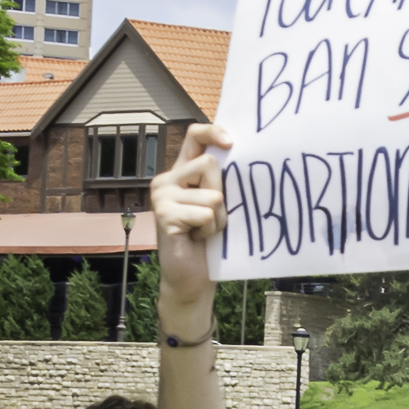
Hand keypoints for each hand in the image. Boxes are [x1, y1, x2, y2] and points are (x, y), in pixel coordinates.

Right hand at [150, 122, 233, 317]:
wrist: (193, 277)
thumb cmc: (211, 239)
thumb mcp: (221, 203)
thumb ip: (224, 180)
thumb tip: (245, 157)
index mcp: (183, 171)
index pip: (195, 136)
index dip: (212, 131)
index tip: (231, 141)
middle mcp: (168, 179)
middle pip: (210, 163)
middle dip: (223, 192)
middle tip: (213, 214)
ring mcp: (162, 196)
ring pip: (212, 193)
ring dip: (219, 217)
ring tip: (204, 229)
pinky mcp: (164, 215)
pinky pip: (205, 214)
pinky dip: (210, 230)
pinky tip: (196, 238)